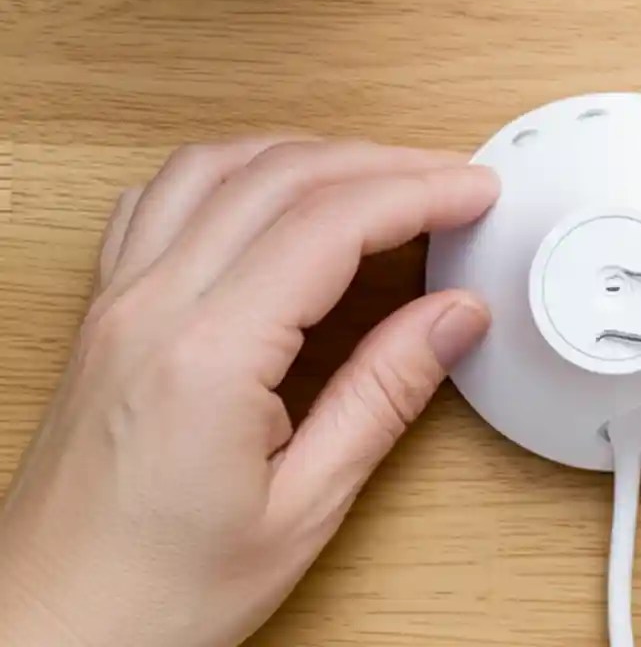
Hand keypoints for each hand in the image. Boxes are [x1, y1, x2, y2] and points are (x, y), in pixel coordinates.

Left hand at [0, 138, 498, 645]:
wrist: (53, 630)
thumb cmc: (159, 592)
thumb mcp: (304, 506)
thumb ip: (385, 395)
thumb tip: (454, 317)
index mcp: (206, 356)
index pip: (328, 225)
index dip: (416, 193)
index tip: (473, 191)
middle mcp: (148, 308)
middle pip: (278, 176)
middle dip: (380, 163)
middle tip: (449, 179)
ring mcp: (115, 302)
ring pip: (213, 167)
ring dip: (306, 153)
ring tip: (377, 174)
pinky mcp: (102, 314)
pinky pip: (158, 198)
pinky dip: (232, 171)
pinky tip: (269, 193)